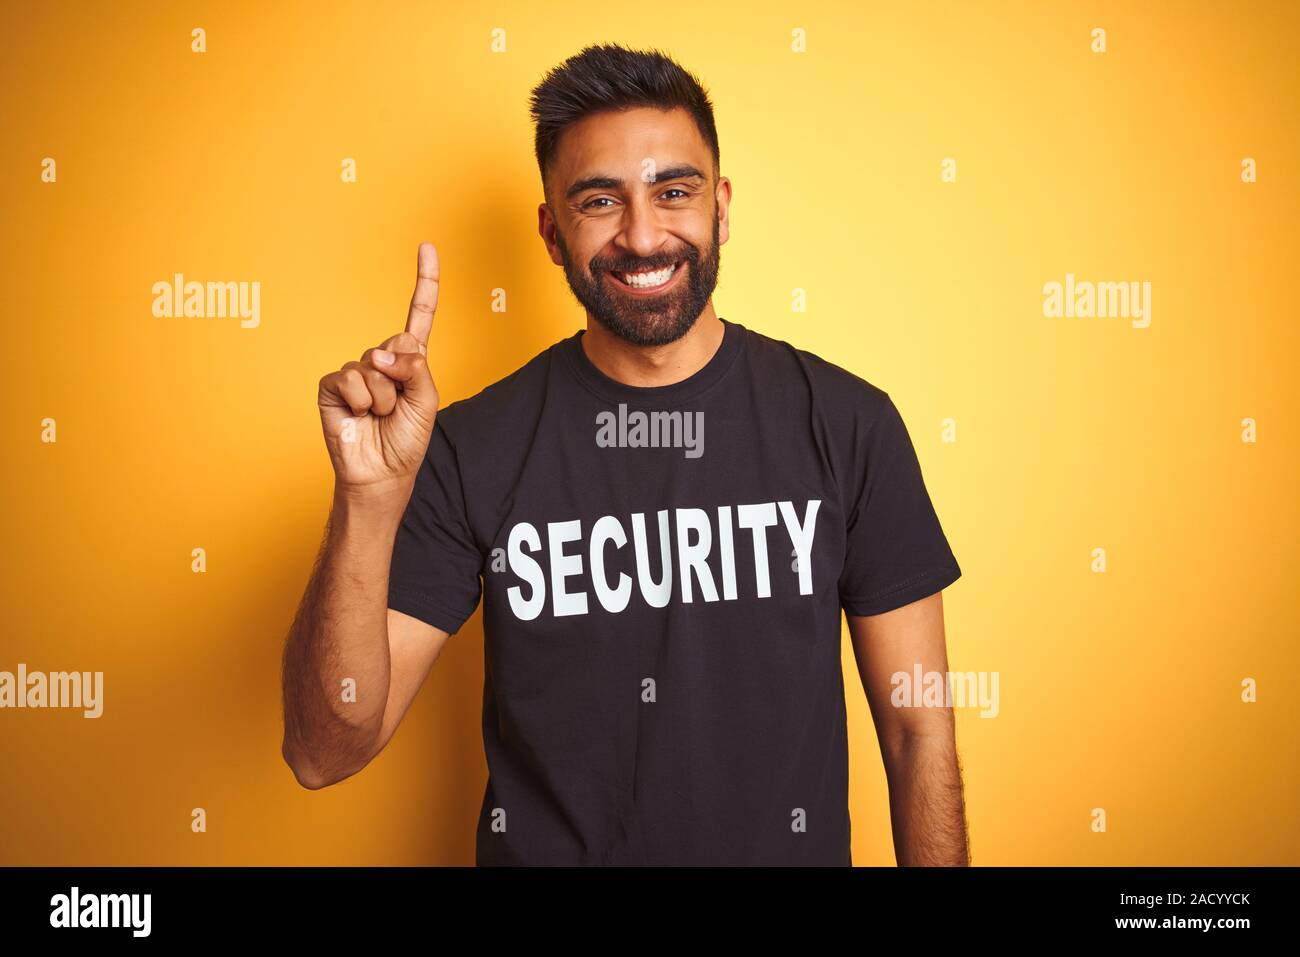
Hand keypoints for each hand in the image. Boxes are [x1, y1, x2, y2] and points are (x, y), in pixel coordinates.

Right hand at [318, 242, 440, 494]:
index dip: (424, 281)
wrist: (381, 472)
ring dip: (382, 397)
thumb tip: (382, 353)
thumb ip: (416, 369)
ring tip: (378, 416)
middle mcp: (382, 360)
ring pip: (373, 367)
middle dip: (402, 377)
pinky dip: (359, 400)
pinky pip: (349, 379)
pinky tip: (358, 415)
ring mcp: (355, 371)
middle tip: (397, 406)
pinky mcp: (332, 385)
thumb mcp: (426, 401)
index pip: (418, 314)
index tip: (427, 246)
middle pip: (396, 344)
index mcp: (410, 361)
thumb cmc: (406, 439)